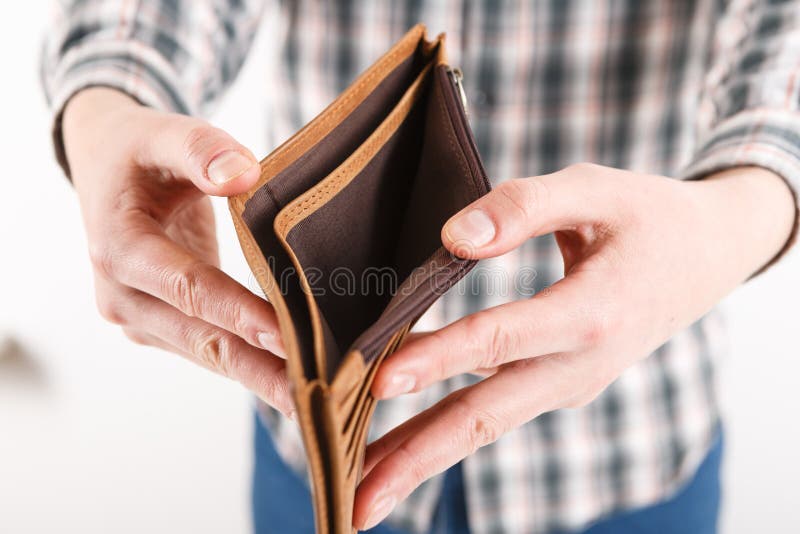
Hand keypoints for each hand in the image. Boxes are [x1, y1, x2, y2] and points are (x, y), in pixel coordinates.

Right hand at [63, 88, 291, 415]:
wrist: (105, 165)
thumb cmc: (139, 150)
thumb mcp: (163, 133)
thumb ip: (201, 149)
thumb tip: (244, 173)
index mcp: (120, 247)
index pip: (190, 288)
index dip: (240, 314)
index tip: (289, 338)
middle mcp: (122, 295)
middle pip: (202, 338)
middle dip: (259, 369)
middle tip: (313, 396)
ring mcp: (138, 317)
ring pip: (206, 352)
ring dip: (257, 376)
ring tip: (310, 402)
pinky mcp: (157, 324)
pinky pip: (206, 345)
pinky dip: (246, 362)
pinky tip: (287, 378)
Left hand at [354, 163, 795, 528]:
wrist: (704, 259)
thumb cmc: (646, 218)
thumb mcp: (595, 190)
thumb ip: (525, 206)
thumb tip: (453, 237)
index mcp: (592, 313)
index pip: (503, 339)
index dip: (441, 358)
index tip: (380, 382)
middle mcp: (578, 365)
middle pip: (486, 416)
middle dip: (417, 458)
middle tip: (355, 501)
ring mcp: (566, 383)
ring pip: (484, 425)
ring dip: (422, 460)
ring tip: (363, 496)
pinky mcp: (555, 385)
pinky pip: (494, 411)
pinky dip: (444, 434)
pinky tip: (400, 448)